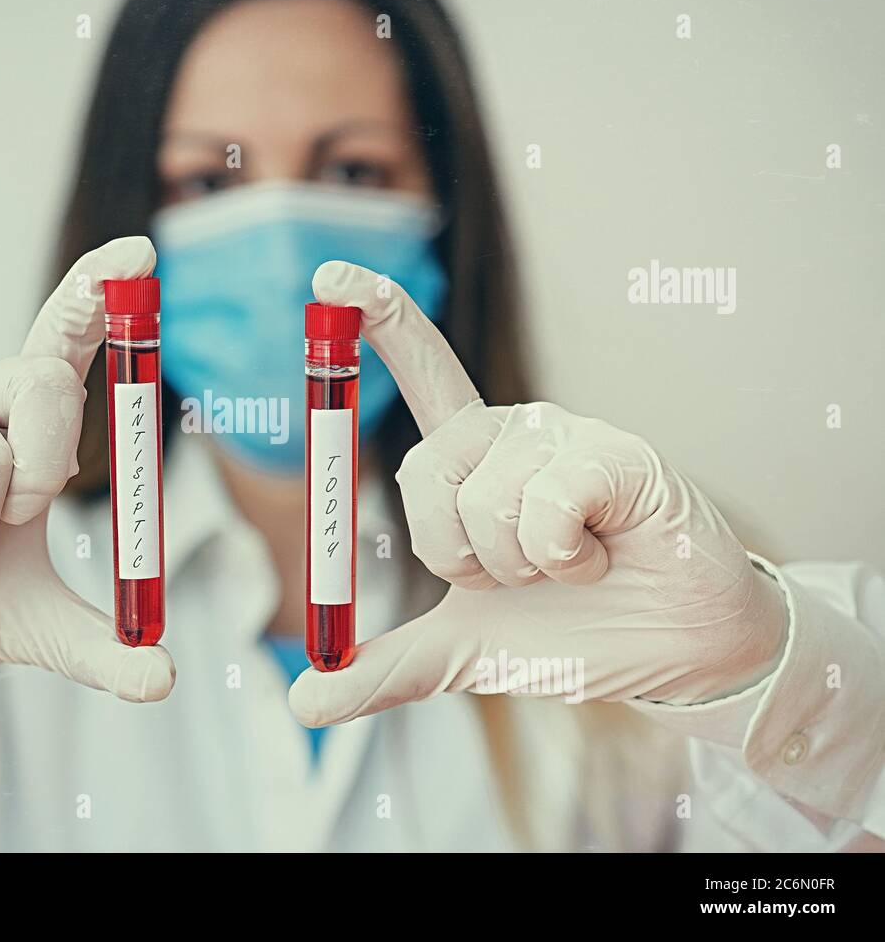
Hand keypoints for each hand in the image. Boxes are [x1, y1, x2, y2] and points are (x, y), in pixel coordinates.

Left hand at [289, 261, 787, 725]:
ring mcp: (565, 438)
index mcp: (474, 460)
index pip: (421, 376)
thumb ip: (384, 669)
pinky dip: (564, 557)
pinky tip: (603, 553)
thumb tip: (302, 700)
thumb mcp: (462, 655)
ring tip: (571, 564)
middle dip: (459, 555)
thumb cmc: (572, 631)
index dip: (378, 320)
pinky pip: (544, 505)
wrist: (673, 652)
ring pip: (484, 499)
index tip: (329, 274)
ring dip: (520, 566)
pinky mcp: (616, 452)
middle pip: (424, 470)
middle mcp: (512, 433)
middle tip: (519, 575)